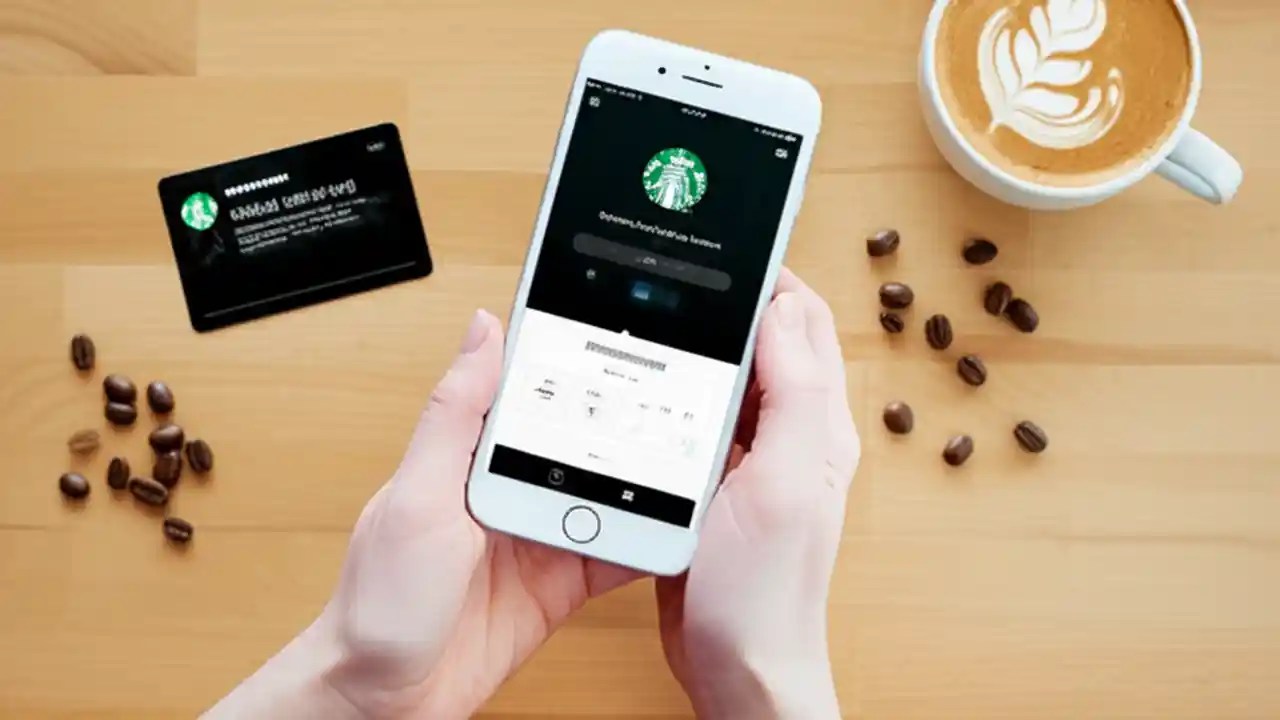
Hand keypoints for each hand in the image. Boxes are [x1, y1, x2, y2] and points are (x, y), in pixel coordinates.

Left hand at [205, 310, 638, 719]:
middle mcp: (505, 490)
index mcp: (469, 457)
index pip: (530, 392)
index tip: (620, 333)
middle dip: (626, 424)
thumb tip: (482, 331)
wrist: (382, 703)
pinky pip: (614, 554)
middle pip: (581, 443)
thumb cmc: (378, 603)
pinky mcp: (557, 585)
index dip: (573, 362)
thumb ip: (454, 417)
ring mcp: (534, 538)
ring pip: (605, 495)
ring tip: (687, 462)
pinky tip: (673, 529)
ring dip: (643, 483)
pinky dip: (645, 541)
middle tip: (677, 402)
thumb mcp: (418, 497)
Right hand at [657, 269, 858, 719]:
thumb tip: (783, 309)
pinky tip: (647, 389)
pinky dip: (675, 394)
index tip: (725, 249)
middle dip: (729, 303)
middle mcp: (790, 435)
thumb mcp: (785, 483)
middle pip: (763, 342)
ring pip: (727, 378)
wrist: (739, 667)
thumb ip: (794, 394)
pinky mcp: (715, 484)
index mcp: (816, 424)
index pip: (802, 322)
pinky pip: (696, 420)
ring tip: (661, 318)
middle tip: (680, 276)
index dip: (768, 279)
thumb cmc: (766, 595)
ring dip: (700, 347)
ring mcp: (751, 460)